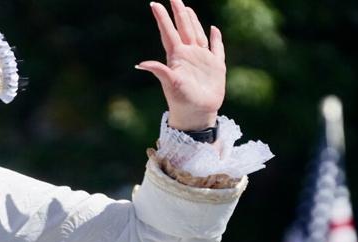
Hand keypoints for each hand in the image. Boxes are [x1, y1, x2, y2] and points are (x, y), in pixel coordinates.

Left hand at [137, 0, 225, 131]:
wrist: (197, 114)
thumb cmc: (182, 101)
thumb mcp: (170, 84)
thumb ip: (159, 71)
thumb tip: (140, 64)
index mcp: (177, 56)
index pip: (169, 33)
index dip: (162, 19)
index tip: (155, 4)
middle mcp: (189, 55)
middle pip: (183, 29)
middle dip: (178, 13)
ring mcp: (202, 59)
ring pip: (197, 34)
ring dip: (193, 22)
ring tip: (187, 9)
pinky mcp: (216, 66)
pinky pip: (216, 48)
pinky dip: (216, 38)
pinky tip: (213, 29)